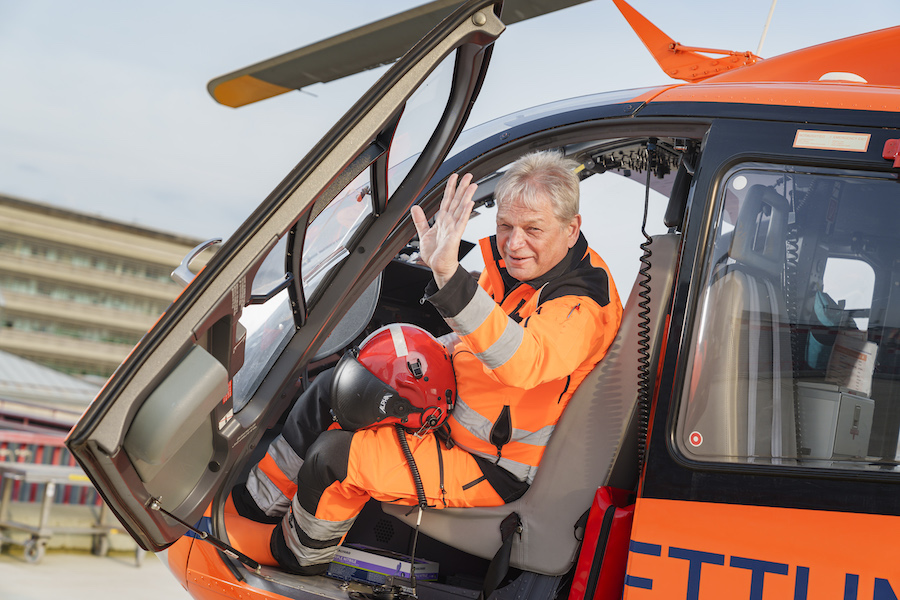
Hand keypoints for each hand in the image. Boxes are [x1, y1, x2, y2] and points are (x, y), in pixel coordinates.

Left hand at [411, 173, 476, 287]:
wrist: (439, 267)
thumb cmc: (435, 253)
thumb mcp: (423, 233)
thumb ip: (420, 220)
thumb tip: (415, 208)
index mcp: (443, 220)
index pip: (447, 200)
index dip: (450, 188)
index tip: (454, 177)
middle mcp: (450, 222)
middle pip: (457, 201)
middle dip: (462, 187)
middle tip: (468, 175)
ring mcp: (453, 228)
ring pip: (461, 209)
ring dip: (467, 196)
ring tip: (472, 185)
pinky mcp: (455, 236)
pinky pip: (461, 222)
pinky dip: (465, 212)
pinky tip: (469, 203)